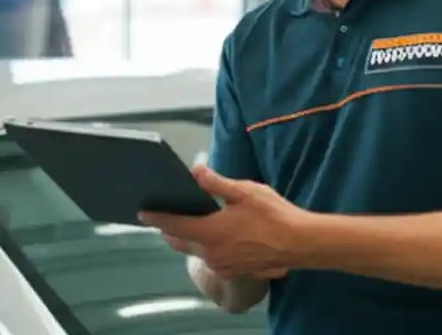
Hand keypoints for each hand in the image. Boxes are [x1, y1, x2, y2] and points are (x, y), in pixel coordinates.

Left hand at [138, 164, 302, 278]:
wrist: (300, 243)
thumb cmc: (274, 215)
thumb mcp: (245, 191)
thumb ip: (216, 182)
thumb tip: (195, 170)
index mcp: (210, 233)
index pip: (172, 225)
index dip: (155, 218)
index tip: (141, 212)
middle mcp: (211, 254)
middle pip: (178, 242)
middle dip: (168, 229)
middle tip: (165, 214)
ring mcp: (222, 266)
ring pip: (195, 251)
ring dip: (188, 238)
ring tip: (190, 221)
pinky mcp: (234, 271)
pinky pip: (211, 259)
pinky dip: (206, 246)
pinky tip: (216, 234)